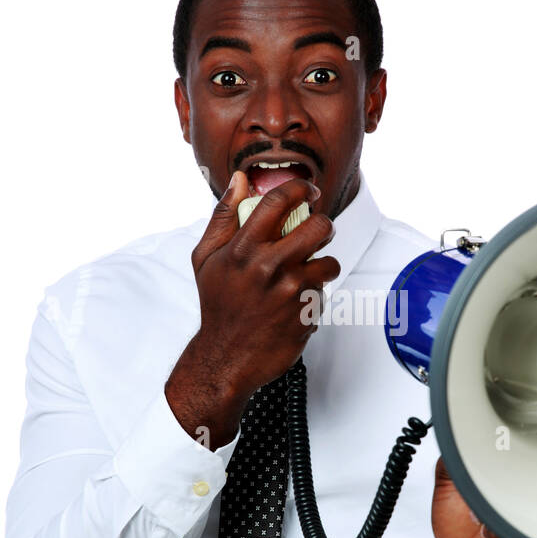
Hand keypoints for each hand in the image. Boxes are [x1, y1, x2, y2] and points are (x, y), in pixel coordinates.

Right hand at [165, 171, 339, 447]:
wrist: (226, 357)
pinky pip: (324, 294)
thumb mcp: (206, 258)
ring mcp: (291, 292)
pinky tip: (294, 302)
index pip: (279, 201)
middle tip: (315, 233)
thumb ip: (224, 216)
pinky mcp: (306, 314)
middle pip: (320, 227)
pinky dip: (314, 295)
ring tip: (305, 272)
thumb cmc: (217, 305)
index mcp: (243, 249)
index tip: (307, 191)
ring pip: (330, 262)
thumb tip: (240, 180)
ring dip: (323, 264)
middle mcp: (269, 267)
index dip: (300, 188)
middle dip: (323, 225)